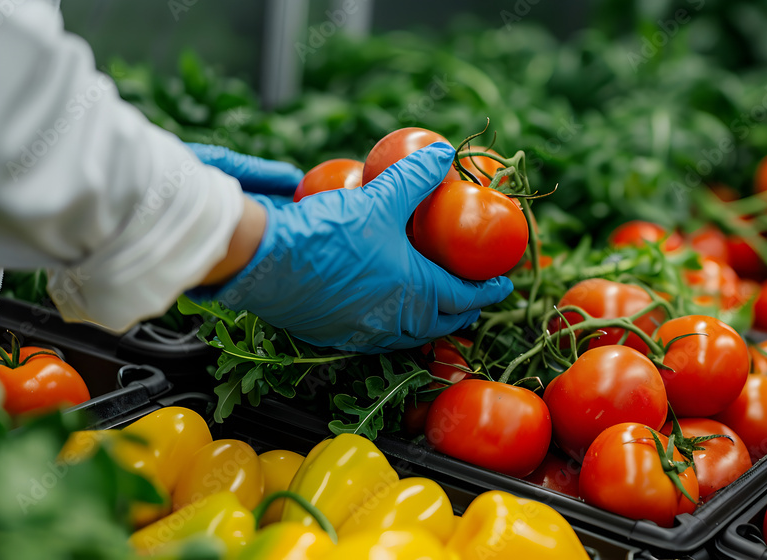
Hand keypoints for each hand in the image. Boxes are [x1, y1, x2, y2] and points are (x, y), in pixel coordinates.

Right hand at [194, 143, 512, 352]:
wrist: (263, 263)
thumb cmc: (326, 235)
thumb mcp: (379, 199)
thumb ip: (415, 178)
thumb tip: (442, 154)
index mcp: (414, 292)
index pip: (465, 296)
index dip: (489, 290)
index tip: (503, 284)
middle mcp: (392, 321)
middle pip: (440, 323)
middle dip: (462, 310)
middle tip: (472, 295)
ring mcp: (360, 333)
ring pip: (407, 334)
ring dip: (426, 321)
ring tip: (431, 304)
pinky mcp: (331, 334)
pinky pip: (373, 337)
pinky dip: (390, 325)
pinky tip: (382, 309)